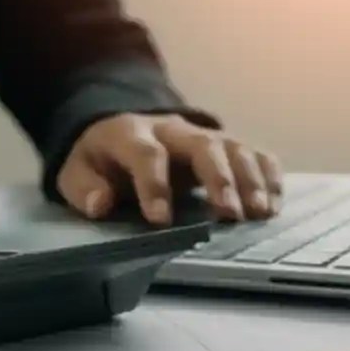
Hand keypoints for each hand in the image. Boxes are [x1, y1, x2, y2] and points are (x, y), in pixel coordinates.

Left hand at [56, 113, 283, 224]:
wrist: (116, 131)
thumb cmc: (99, 161)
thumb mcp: (76, 173)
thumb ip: (85, 189)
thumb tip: (100, 205)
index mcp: (130, 134)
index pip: (146, 155)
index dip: (153, 186)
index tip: (159, 220)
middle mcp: (172, 130)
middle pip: (203, 146)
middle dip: (219, 179)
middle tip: (229, 215)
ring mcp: (202, 135)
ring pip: (234, 148)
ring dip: (250, 180)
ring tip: (259, 213)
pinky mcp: (224, 146)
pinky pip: (254, 153)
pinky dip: (269, 176)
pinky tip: (273, 204)